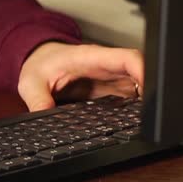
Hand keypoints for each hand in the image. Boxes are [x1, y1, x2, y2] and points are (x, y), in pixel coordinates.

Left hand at [18, 42, 142, 111]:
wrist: (39, 62)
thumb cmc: (39, 65)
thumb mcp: (31, 82)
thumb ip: (37, 98)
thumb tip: (43, 114)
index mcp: (92, 58)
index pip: (128, 58)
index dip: (144, 71)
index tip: (150, 90)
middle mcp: (107, 67)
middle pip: (141, 74)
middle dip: (151, 93)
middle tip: (150, 115)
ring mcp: (111, 79)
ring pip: (139, 88)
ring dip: (144, 104)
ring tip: (144, 122)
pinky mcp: (111, 91)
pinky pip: (130, 99)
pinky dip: (134, 110)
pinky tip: (133, 123)